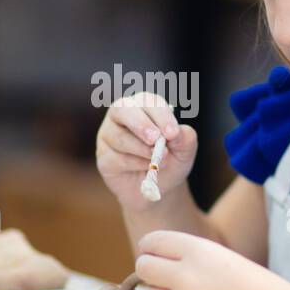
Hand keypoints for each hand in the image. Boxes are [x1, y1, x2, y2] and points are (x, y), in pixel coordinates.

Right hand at [95, 92, 198, 210]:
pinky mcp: (104, 157)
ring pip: (119, 136)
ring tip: (160, 161)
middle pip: (122, 109)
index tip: (172, 133)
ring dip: (142, 150)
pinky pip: (116, 158)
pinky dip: (135, 164)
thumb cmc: (171, 160)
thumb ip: (185, 138)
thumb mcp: (185, 150)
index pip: (147, 101)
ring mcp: (109, 135)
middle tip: (156, 139)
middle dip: (140, 124)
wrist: (160, 188)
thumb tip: (176, 133)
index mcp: (143, 106)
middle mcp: (122, 115)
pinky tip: (147, 168)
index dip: (160, 115)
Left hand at [133, 230, 289, 289]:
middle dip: (151, 272)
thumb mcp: (226, 260)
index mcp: (199, 250)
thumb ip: (192, 259)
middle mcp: (186, 275)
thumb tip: (154, 266)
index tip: (155, 255)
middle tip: (165, 279)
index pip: (153, 241)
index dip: (152, 248)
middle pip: (143, 267)